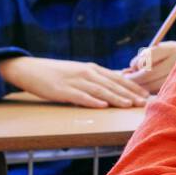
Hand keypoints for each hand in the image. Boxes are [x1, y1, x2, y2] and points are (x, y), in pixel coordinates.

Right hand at [0, 56, 148, 107]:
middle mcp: (86, 73)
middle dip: (129, 94)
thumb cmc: (56, 73)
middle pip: (112, 84)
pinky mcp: (62, 90)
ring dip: (115, 98)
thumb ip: (95, 79)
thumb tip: (114, 86)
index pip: (117, 78)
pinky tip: (102, 106)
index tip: (145, 94)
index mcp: (92, 69)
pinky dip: (92, 101)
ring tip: (128, 105)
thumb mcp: (79, 72)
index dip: (132, 87)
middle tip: (143, 103)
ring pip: (99, 90)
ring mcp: (74, 81)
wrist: (30, 69)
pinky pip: (80, 96)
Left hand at [126, 39, 175, 92]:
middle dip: (135, 78)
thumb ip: (143, 57)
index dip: (136, 64)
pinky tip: (147, 87)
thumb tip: (126, 72)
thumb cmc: (171, 54)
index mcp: (170, 49)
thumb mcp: (160, 48)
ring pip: (153, 85)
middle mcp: (175, 62)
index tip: (131, 66)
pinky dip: (150, 90)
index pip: (147, 58)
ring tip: (136, 83)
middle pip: (149, 74)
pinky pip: (159, 91)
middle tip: (127, 79)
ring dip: (141, 86)